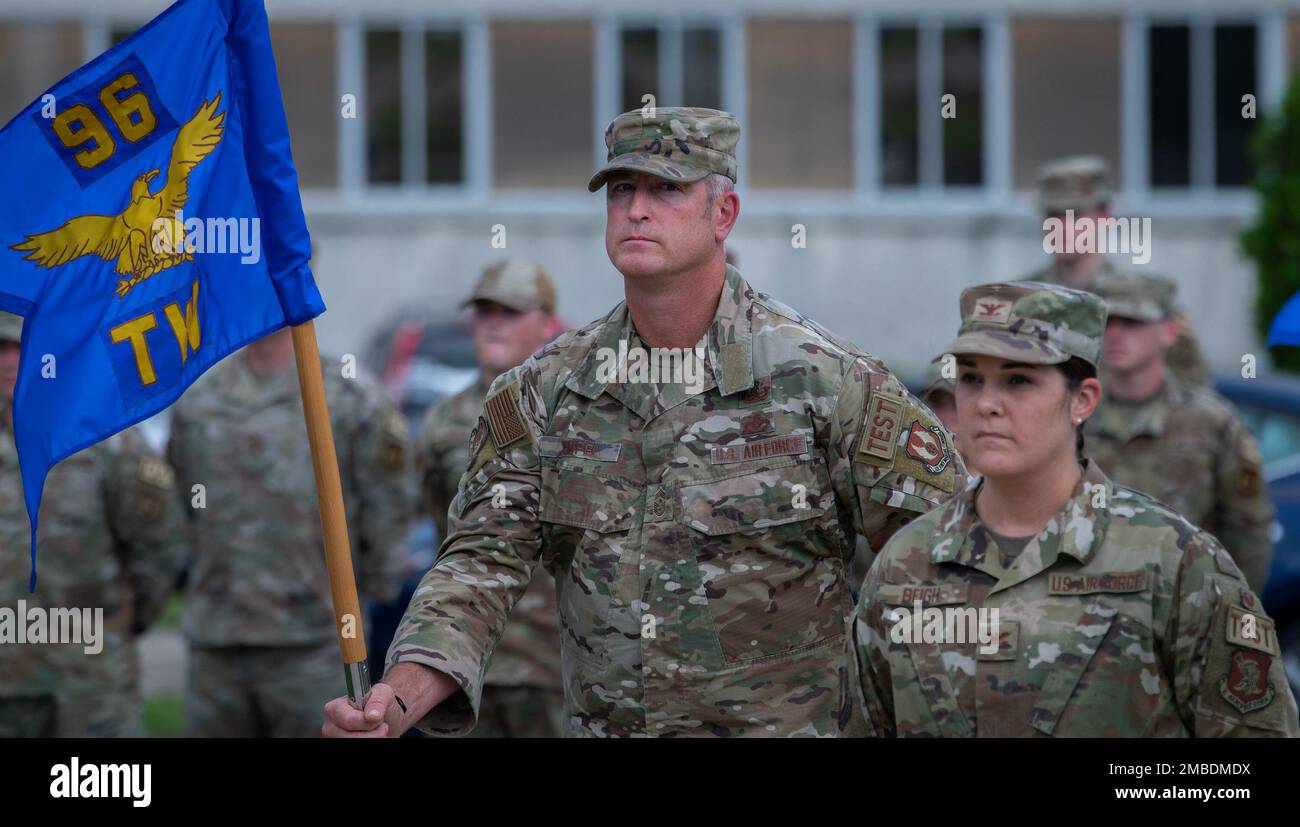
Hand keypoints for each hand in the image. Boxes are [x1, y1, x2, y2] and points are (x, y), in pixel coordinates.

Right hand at [321, 662, 457, 737]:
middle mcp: (331, 726)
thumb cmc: (386, 702)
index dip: (356, 721)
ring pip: (349, 745)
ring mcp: (339, 739)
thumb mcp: (386, 695)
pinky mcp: (348, 744)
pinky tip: (381, 740)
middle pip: (339, 737)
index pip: (337, 717)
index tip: (377, 721)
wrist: (388, 717)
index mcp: (335, 708)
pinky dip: (373, 744)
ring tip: (383, 734)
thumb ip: (379, 700)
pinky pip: (360, 749)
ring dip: (370, 742)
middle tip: (385, 729)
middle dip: (365, 737)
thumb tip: (372, 716)